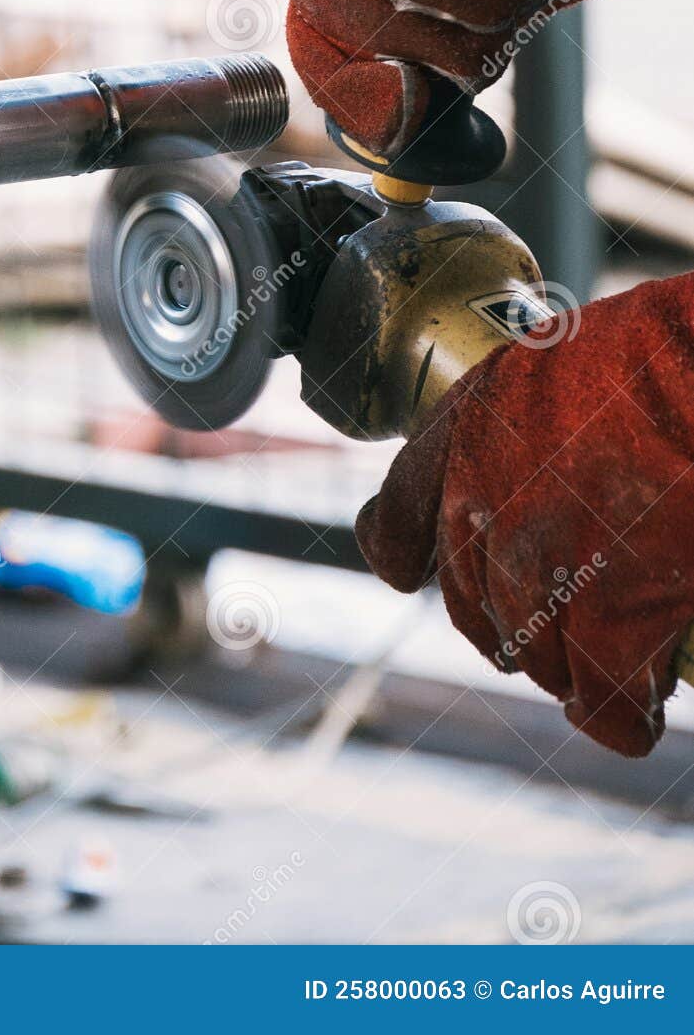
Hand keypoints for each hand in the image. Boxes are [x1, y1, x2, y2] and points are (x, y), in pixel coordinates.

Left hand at [356, 273, 693, 756]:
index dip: (399, 550)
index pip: (399, 513)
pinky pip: (601, 693)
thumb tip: (574, 459)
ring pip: (535, 653)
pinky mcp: (610, 613)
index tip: (407, 572)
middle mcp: (485, 499)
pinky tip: (638, 719)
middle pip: (474, 602)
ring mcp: (540, 562)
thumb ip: (546, 418)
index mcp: (468, 428)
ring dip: (569, 674)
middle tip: (560, 639)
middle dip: (514, 629)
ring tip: (608, 681)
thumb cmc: (671, 349)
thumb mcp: (575, 357)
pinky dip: (619, 717)